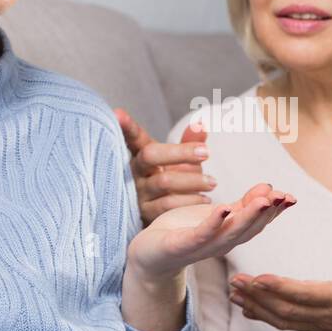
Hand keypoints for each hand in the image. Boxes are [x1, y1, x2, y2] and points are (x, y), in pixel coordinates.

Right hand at [114, 108, 215, 226]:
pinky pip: (167, 206)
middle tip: (206, 153)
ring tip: (213, 182)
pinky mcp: (144, 214)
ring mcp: (138, 193)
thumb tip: (201, 125)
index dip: (126, 126)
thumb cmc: (175, 180)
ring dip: (192, 181)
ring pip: (163, 181)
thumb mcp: (182, 161)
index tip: (119, 113)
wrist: (170, 217)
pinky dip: (190, 201)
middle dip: (181, 152)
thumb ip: (191, 142)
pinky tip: (204, 200)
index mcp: (143, 153)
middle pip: (150, 155)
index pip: (134, 137)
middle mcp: (136, 171)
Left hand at [126, 182, 294, 279]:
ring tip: (263, 200)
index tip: (291, 198)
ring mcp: (202, 246)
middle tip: (283, 197)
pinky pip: (200, 235)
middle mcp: (221, 243)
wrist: (148, 254)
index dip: (275, 211)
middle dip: (268, 213)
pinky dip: (213, 223)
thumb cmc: (182, 231)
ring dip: (248, 216)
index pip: (258, 222)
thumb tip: (269, 187)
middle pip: (249, 228)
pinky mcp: (181, 245)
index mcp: (230, 234)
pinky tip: (222, 209)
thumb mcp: (216, 214)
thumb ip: (241, 203)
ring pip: (230, 232)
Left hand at [227, 238, 331, 330]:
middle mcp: (326, 315)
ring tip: (235, 294)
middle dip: (257, 296)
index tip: (258, 278)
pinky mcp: (317, 329)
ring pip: (282, 319)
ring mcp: (320, 325)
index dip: (280, 287)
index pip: (305, 294)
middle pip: (285, 308)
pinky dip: (265, 318)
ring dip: (256, 307)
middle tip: (236, 282)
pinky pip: (287, 325)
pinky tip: (249, 310)